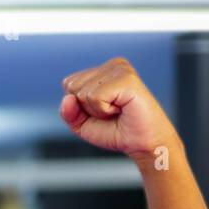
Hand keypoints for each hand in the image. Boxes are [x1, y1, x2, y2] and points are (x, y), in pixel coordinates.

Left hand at [60, 57, 179, 163]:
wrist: (140, 143)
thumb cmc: (115, 131)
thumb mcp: (81, 124)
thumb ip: (68, 112)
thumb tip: (68, 98)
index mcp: (102, 71)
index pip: (68, 83)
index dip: (77, 106)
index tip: (101, 111)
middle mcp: (112, 65)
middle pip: (72, 86)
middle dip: (85, 108)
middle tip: (109, 113)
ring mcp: (120, 69)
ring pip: (82, 92)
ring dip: (95, 110)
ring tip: (116, 111)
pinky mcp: (127, 78)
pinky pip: (94, 97)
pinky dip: (102, 111)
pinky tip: (120, 109)